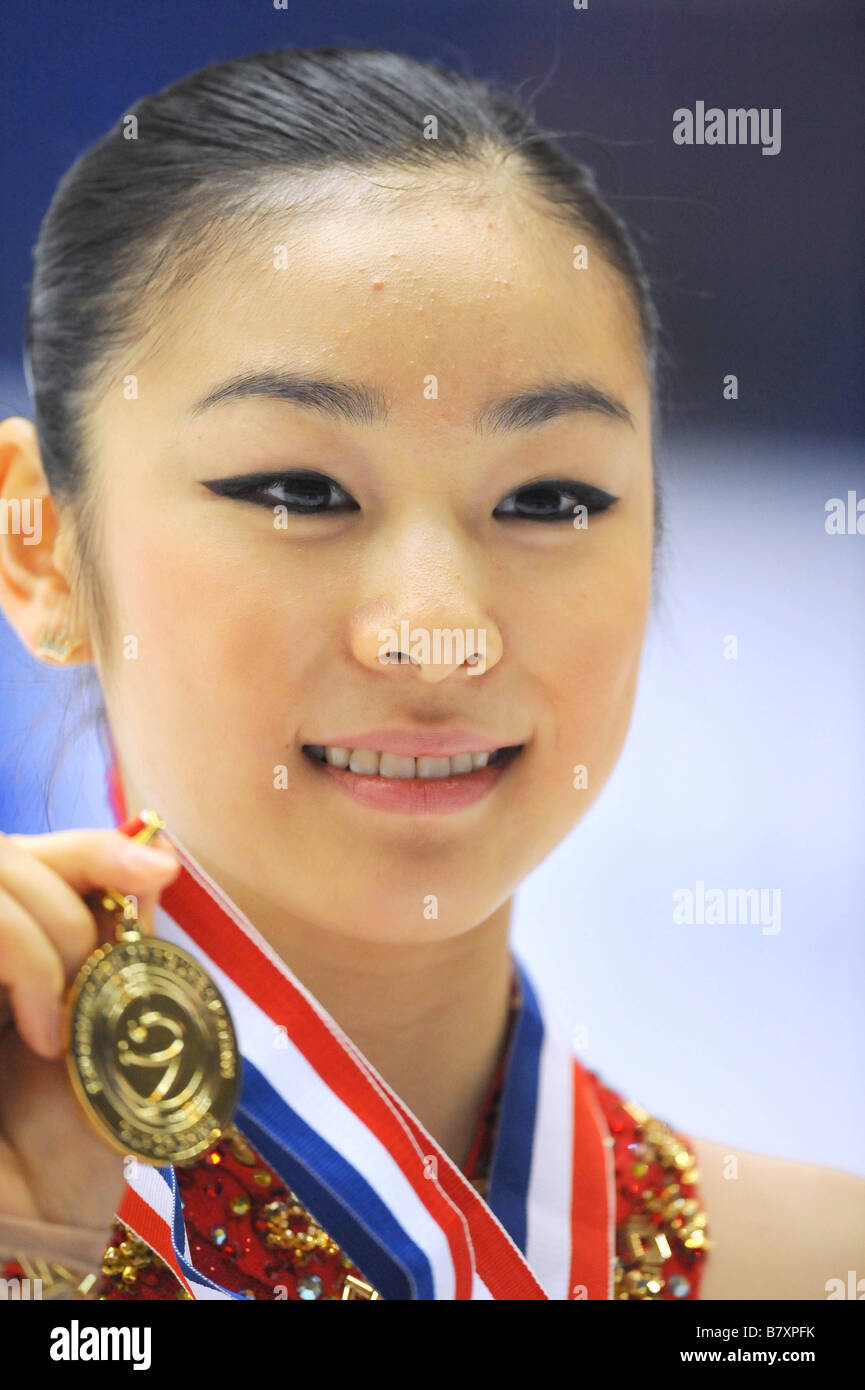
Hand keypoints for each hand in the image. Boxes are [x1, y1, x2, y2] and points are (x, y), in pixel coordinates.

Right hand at [0, 827, 179, 1230]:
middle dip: (73, 900)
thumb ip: (121, 945)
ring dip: (49, 940)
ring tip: (65, 1021)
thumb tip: (156, 859)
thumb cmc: (61, 1139)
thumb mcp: (108, 1029)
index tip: (161, 866)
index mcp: (9, 941)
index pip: (42, 855)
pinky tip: (43, 1036)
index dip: (97, 847)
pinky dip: (29, 963)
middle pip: (11, 855)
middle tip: (102, 974)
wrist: (24, 1219)